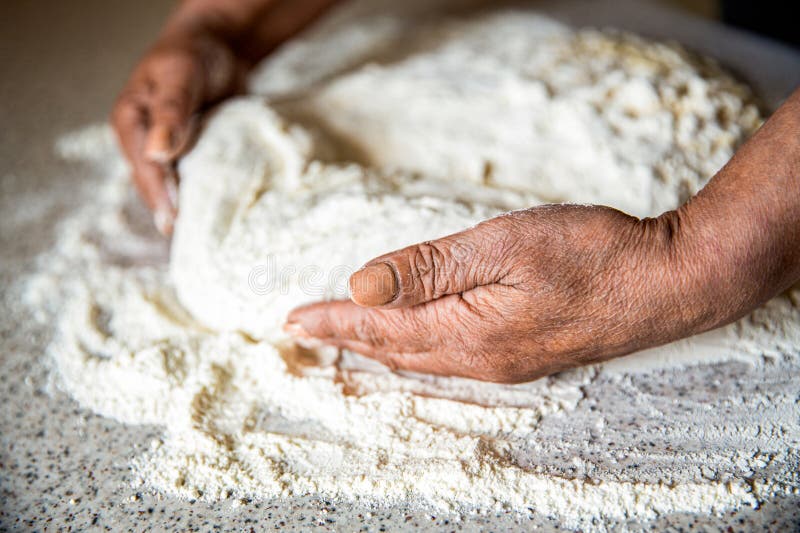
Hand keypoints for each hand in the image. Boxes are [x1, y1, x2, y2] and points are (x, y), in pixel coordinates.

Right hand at [111, 30, 242, 232]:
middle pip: (155, 185)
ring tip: (203, 239)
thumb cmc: (194, 54)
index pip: (145, 168)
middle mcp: (144, 140)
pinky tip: (218, 215)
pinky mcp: (190, 152)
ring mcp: (167, 149)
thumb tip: (157, 153)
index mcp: (130, 122)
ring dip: (187, 208)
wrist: (217, 45)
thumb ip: (171, 111)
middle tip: (190, 243)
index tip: (174, 223)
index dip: (160, 196)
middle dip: (171, 212)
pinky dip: (203, 195)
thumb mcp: (181, 76)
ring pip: (173, 186)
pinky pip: (193, 178)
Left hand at [285, 205, 705, 382]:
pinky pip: (448, 356)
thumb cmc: (592, 255)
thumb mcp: (503, 246)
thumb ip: (430, 267)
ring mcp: (504, 361)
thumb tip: (362, 286)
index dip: (334, 320)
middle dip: (346, 339)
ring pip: (420, 357)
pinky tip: (412, 339)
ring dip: (378, 346)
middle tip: (306, 330)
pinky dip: (414, 346)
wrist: (667, 283)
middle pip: (394, 351)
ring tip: (347, 336)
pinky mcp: (523, 353)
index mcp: (467, 332)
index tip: (293, 318)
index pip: (380, 328)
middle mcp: (479, 358)